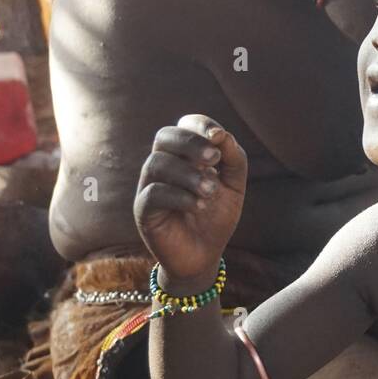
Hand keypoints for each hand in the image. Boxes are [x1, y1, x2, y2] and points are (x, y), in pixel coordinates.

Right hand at [134, 114, 247, 282]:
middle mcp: (164, 165)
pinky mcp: (143, 210)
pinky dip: (179, 196)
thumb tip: (222, 135)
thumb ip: (233, 158)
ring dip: (189, 174)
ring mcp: (150, 186)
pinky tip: (199, 206)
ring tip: (210, 191)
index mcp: (185, 155)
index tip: (219, 136)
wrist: (205, 254)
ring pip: (157, 163)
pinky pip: (153, 193)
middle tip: (214, 159)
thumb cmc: (217, 215)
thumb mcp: (234, 185)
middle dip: (191, 143)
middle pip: (164, 136)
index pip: (184, 125)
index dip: (199, 124)